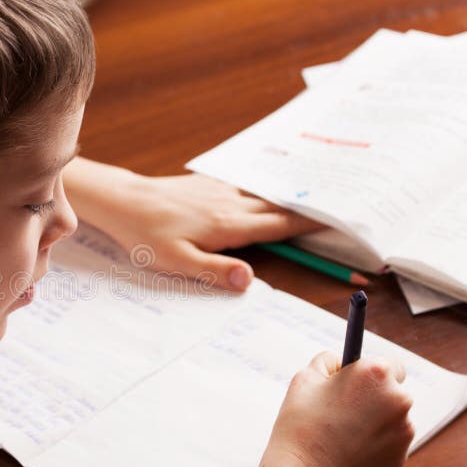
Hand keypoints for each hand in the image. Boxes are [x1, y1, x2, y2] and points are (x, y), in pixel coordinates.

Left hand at [62, 158, 322, 291]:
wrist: (124, 201)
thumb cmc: (146, 236)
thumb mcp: (177, 262)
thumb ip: (215, 271)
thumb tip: (250, 280)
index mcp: (228, 226)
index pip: (280, 225)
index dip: (311, 224)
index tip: (340, 221)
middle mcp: (230, 204)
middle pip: (279, 207)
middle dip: (310, 208)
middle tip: (342, 208)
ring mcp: (220, 191)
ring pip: (264, 195)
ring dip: (289, 198)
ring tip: (317, 198)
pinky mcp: (208, 185)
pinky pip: (246, 187)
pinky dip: (264, 192)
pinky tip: (268, 193)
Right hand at [265, 351, 414, 466]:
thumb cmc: (301, 422)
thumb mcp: (305, 377)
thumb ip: (329, 362)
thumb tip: (341, 364)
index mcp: (376, 373)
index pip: (390, 364)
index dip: (371, 373)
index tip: (357, 381)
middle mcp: (398, 399)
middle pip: (393, 391)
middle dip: (373, 397)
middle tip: (343, 407)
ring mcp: (404, 431)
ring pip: (392, 418)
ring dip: (375, 420)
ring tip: (342, 431)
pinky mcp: (401, 457)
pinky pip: (390, 442)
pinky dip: (375, 443)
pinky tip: (349, 448)